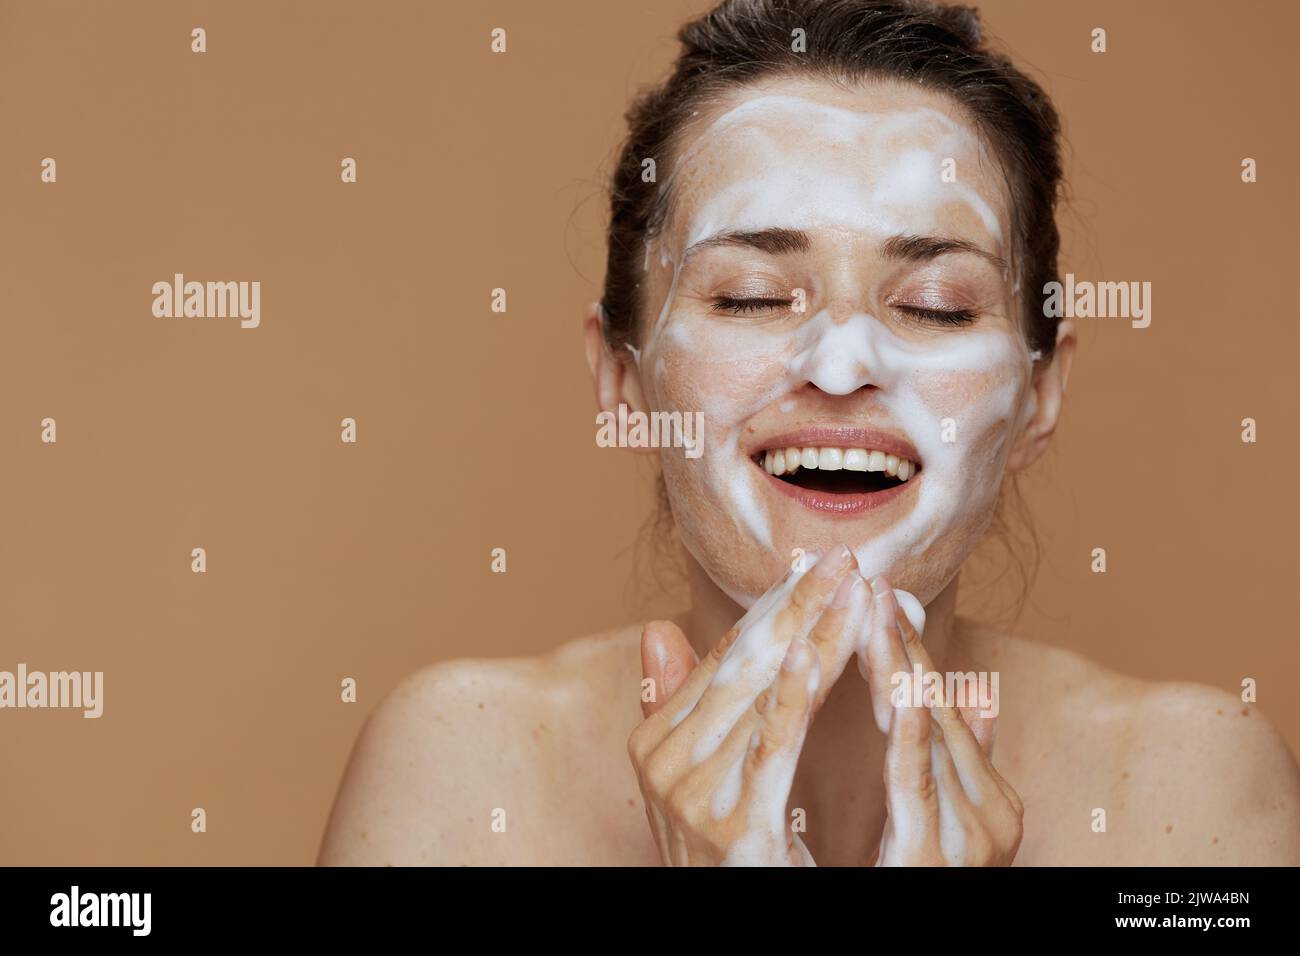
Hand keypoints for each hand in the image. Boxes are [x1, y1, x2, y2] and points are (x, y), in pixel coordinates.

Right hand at [628, 545, 869, 864]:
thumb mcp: (701, 781)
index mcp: (656, 742)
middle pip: (742, 662)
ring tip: (855, 586)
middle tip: (843, 557)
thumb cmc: (728, 861)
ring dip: (814, 630)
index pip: (723, 657)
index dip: (773, 607)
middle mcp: (663, 762)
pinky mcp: (733, 822)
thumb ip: (683, 702)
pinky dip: (798, 688)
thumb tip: (658, 629)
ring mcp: (691, 792)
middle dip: (797, 604)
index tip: (816, 565)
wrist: (737, 924)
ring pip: (763, 687)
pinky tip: (825, 644)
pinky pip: (772, 739)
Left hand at [858, 576, 1023, 865]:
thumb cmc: (908, 884)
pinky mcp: (933, 857)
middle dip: (898, 639)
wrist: (875, 941)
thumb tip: (980, 692)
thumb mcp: (937, 816)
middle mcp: (990, 813)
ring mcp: (969, 836)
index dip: (906, 644)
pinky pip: (915, 775)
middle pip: (933, 706)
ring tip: (869, 605)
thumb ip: (957, 754)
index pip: (940, 703)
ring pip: (924, 728)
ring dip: (897, 661)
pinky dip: (901, 719)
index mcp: (989, 797)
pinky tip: (889, 678)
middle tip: (869, 577)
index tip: (876, 591)